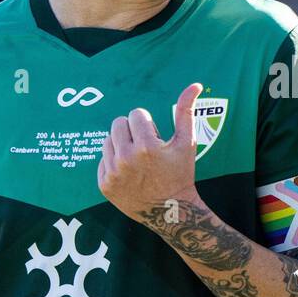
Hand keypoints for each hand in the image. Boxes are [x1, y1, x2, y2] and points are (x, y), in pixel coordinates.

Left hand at [97, 83, 202, 224]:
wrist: (170, 211)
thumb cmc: (180, 174)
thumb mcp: (186, 143)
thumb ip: (186, 111)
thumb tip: (195, 85)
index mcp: (147, 146)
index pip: (136, 114)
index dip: (148, 124)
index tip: (155, 139)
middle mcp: (126, 159)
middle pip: (118, 123)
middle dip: (132, 130)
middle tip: (145, 147)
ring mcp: (113, 173)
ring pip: (108, 140)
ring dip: (121, 145)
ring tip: (137, 160)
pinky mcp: (104, 185)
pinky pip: (102, 159)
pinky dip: (114, 162)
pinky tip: (129, 173)